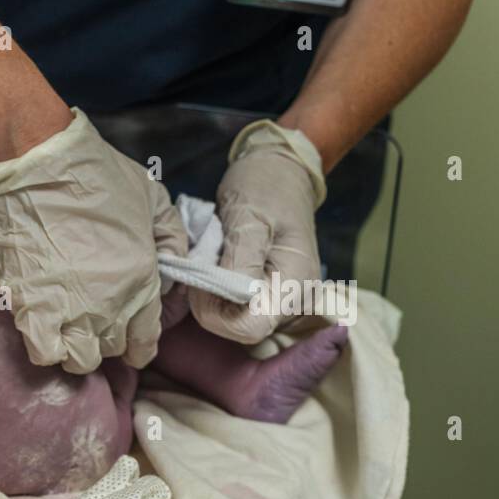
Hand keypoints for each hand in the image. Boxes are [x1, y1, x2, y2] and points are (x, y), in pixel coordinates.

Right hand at [0, 109, 187, 373]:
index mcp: (141, 285)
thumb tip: (175, 265)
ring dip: (75, 347)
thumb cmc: (96, 179)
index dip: (137, 343)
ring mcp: (69, 313)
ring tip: (67, 325)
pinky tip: (44, 325)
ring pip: (78, 361)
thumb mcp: (152, 199)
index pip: (145, 345)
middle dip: (105, 338)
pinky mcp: (31, 311)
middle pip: (110, 351)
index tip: (127, 332)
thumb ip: (172, 237)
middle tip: (93, 314)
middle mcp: (109, 308)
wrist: (38, 169)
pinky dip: (45, 346)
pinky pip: (44, 353)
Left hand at [189, 121, 326, 344]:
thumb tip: (231, 298)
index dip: (216, 314)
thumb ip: (241, 260)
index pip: (249, 328)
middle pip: (239, 328)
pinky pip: (234, 307)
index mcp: (295, 284)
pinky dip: (217, 290)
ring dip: (212, 295)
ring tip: (213, 259)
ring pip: (233, 319)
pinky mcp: (268, 292)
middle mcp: (293, 299)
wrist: (280, 170)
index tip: (202, 281)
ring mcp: (281, 298)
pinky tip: (218, 264)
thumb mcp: (249, 217)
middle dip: (211, 302)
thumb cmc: (266, 186)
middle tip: (204, 263)